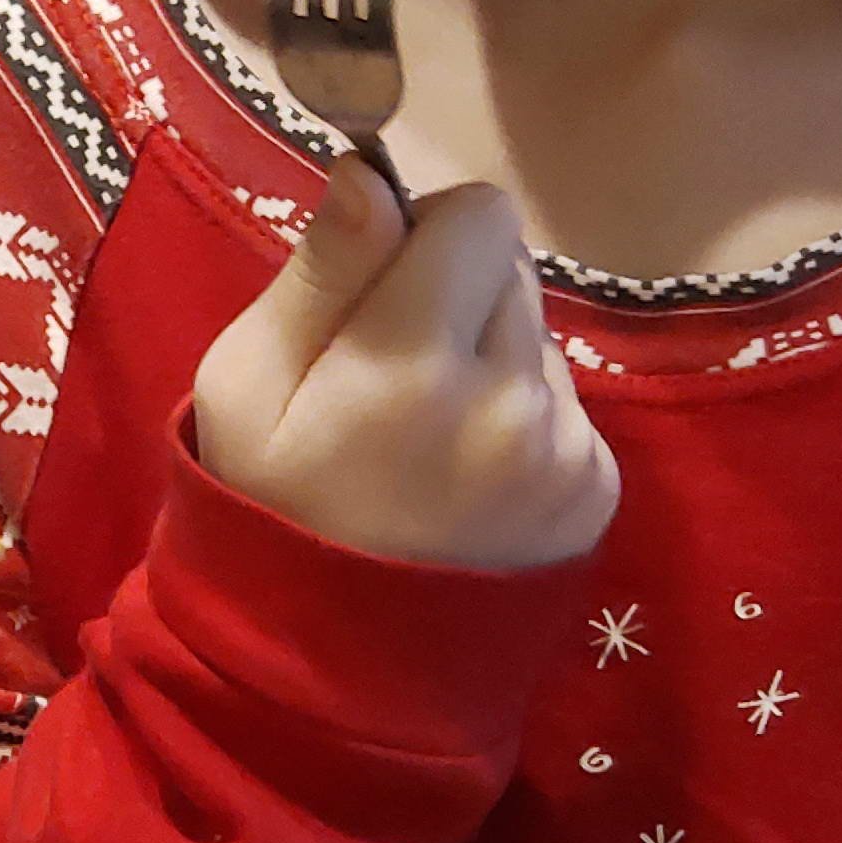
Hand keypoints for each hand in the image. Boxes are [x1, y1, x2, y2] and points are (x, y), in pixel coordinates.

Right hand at [192, 156, 618, 571]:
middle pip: (512, 268)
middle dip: (458, 295)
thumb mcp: (245, 386)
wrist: (332, 668)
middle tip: (395, 374)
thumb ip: (320, 272)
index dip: (430, 232)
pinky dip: (521, 422)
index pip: (481, 214)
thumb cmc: (271, 506)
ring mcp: (563, 451)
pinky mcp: (596, 490)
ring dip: (492, 360)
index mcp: (410, 366)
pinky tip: (466, 479)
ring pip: (538, 336)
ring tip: (428, 437)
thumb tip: (372, 175)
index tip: (385, 282)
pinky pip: (566, 404)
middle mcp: (507, 401)